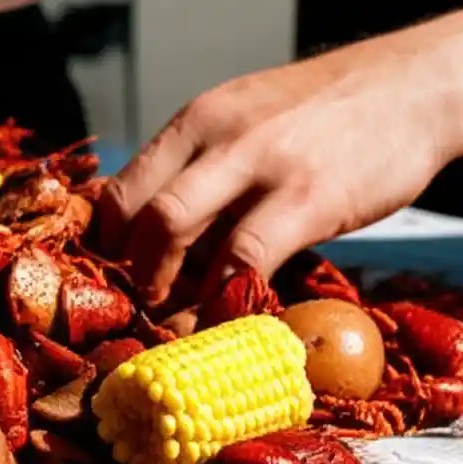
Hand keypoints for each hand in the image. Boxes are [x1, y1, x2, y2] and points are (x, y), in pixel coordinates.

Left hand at [99, 13, 462, 305]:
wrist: (415, 85)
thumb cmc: (324, 114)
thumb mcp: (246, 120)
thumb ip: (202, 168)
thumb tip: (156, 232)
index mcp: (196, 122)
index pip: (122, 188)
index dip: (108, 244)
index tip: (116, 277)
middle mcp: (218, 137)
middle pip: (140, 213)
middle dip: (131, 271)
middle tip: (142, 303)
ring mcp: (261, 166)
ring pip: (175, 229)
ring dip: (165, 288)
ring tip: (172, 319)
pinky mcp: (308, 198)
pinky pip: (245, 261)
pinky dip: (224, 300)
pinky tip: (224, 319)